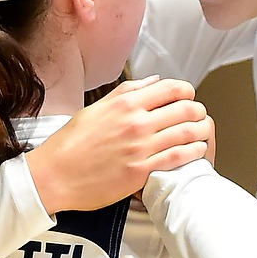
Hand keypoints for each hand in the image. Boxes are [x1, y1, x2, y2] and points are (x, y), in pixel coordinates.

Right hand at [26, 77, 211, 211]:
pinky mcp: (142, 171)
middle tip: (197, 116)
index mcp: (125, 104)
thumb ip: (128, 92)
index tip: (187, 97)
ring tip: (202, 134)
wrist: (54, 176)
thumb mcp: (96, 108)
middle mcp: (136, 123)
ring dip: (201, 132)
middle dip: (198, 111)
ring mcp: (141, 148)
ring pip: (188, 133)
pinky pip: (179, 158)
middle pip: (187, 109)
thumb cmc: (70, 144)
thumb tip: (154, 82)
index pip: (173, 88)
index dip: (187, 92)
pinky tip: (196, 152)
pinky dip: (194, 153)